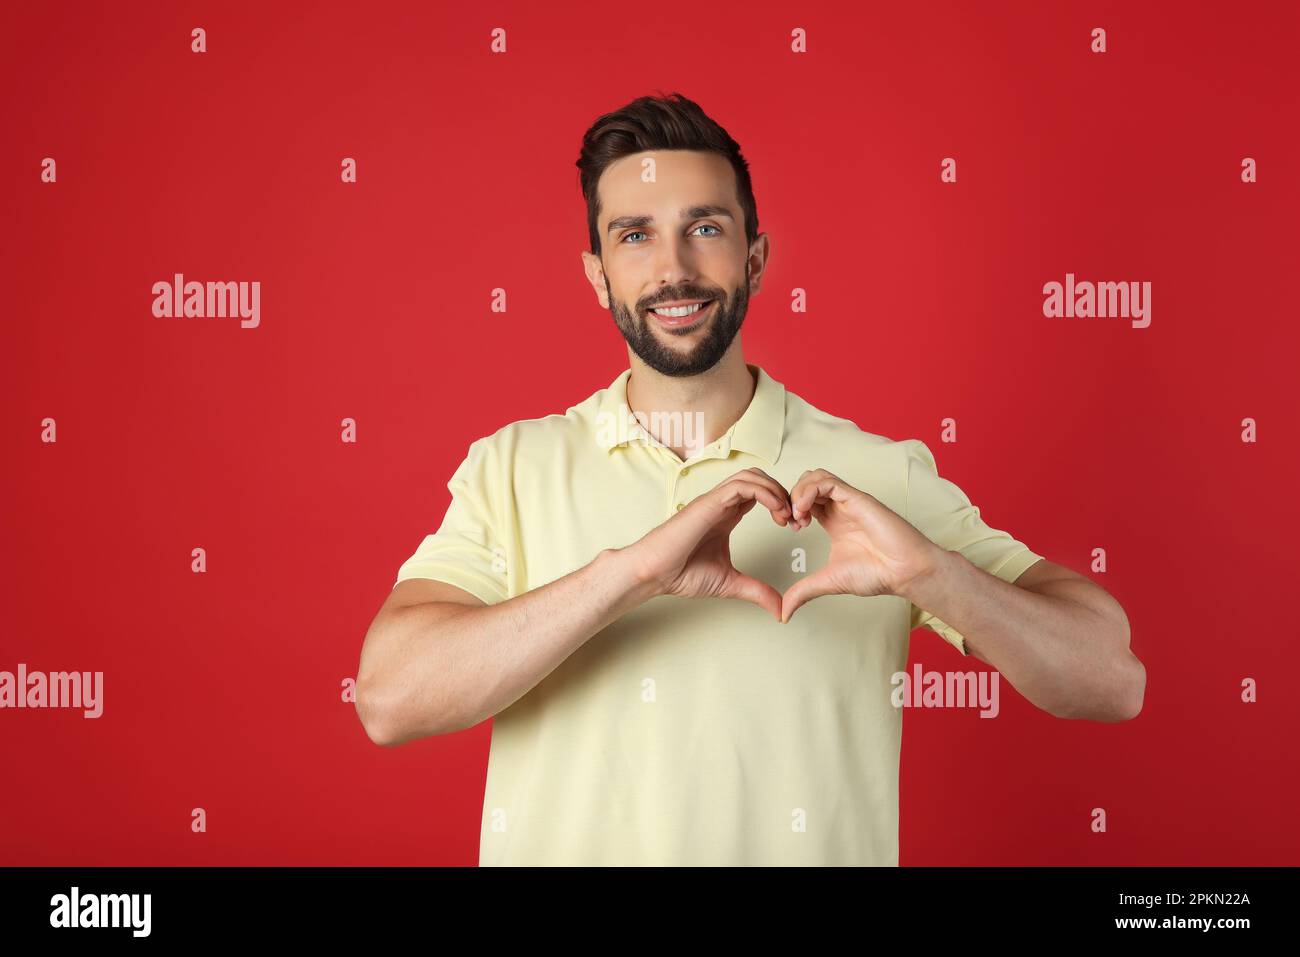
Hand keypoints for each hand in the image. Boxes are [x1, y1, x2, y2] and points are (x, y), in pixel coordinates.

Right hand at [626, 467, 793, 620]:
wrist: (654, 574)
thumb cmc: (681, 574)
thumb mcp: (730, 584)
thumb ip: (757, 592)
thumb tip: (780, 610)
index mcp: (726, 516)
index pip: (760, 494)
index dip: (781, 504)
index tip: (794, 527)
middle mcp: (721, 504)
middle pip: (759, 478)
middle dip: (783, 493)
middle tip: (795, 519)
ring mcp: (715, 501)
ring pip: (752, 476)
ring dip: (776, 491)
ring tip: (787, 515)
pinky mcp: (709, 503)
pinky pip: (742, 485)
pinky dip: (764, 493)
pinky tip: (776, 511)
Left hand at [780, 468, 940, 623]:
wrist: (904, 572)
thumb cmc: (877, 574)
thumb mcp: (829, 581)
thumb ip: (804, 591)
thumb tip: (784, 613)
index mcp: (833, 521)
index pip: (804, 499)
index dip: (789, 508)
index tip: (787, 528)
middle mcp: (840, 507)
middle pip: (807, 482)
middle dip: (790, 497)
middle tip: (789, 520)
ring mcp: (849, 501)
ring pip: (815, 476)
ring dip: (798, 492)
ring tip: (797, 516)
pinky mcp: (857, 498)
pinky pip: (828, 482)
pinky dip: (809, 491)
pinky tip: (804, 512)